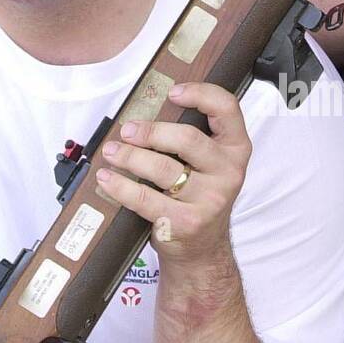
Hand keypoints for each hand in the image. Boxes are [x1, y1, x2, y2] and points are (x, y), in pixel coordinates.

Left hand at [96, 81, 251, 267]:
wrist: (202, 249)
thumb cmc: (198, 196)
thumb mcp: (208, 164)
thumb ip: (191, 137)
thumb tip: (144, 112)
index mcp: (236, 148)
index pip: (227, 109)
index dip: (201, 94)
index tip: (173, 92)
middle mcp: (229, 172)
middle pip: (188, 139)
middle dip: (151, 132)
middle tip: (127, 130)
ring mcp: (210, 200)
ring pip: (163, 169)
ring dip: (130, 157)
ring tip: (112, 152)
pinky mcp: (187, 222)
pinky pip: (146, 198)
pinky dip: (121, 186)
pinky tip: (107, 179)